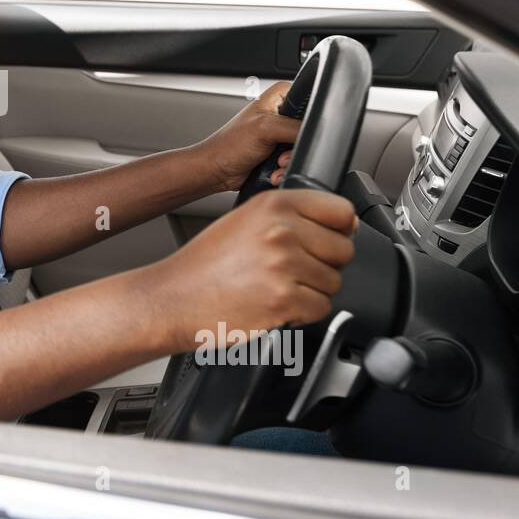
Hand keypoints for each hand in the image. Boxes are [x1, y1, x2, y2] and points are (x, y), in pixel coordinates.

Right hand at [142, 189, 356, 349]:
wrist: (172, 299)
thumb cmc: (204, 265)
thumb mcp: (244, 220)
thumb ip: (291, 216)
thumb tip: (346, 224)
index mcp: (273, 204)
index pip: (341, 211)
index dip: (339, 230)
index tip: (325, 240)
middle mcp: (281, 230)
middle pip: (343, 250)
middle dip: (322, 265)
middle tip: (288, 271)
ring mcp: (283, 266)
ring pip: (333, 282)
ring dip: (311, 291)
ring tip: (274, 287)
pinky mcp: (284, 300)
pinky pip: (321, 308)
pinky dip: (302, 313)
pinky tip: (273, 305)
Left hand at [195, 82, 300, 191]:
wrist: (217, 170)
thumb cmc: (229, 145)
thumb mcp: (266, 128)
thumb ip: (295, 127)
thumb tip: (318, 133)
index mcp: (282, 96)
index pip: (311, 103)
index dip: (308, 122)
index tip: (294, 136)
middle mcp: (283, 112)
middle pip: (309, 130)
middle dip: (296, 148)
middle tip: (281, 154)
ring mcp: (283, 133)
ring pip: (304, 148)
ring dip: (290, 161)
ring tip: (275, 164)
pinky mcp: (281, 151)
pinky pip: (296, 161)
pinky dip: (287, 169)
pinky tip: (274, 172)